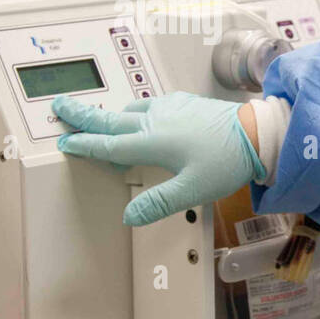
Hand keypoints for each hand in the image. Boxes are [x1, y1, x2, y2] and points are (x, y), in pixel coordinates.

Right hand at [54, 92, 264, 225]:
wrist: (258, 131)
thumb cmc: (229, 160)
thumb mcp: (193, 189)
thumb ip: (159, 203)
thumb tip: (129, 216)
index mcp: (152, 142)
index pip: (108, 146)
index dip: (85, 145)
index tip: (65, 144)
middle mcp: (156, 120)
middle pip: (111, 119)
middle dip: (83, 115)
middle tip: (60, 106)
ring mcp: (171, 108)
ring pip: (131, 109)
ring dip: (112, 113)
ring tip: (101, 118)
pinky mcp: (186, 103)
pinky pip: (153, 104)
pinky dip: (138, 109)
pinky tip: (146, 114)